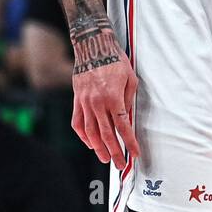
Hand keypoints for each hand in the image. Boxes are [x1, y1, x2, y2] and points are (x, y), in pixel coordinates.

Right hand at [71, 25, 140, 168]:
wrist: (92, 46)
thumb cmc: (115, 60)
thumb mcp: (130, 78)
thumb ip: (128, 100)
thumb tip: (128, 119)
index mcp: (113, 97)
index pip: (123, 126)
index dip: (129, 142)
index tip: (135, 154)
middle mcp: (97, 103)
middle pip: (106, 134)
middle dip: (115, 152)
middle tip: (120, 165)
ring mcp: (85, 102)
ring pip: (90, 132)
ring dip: (98, 148)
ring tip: (105, 158)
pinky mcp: (77, 100)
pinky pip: (77, 122)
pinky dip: (83, 136)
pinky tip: (89, 143)